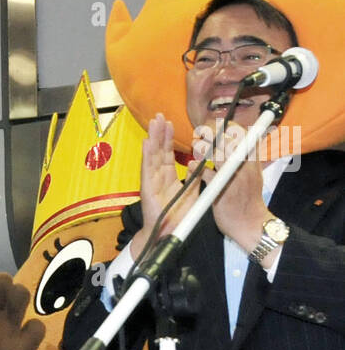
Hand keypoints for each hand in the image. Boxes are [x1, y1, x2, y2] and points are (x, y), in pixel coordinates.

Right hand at [129, 114, 197, 255]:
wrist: (168, 233)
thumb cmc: (177, 216)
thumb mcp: (192, 193)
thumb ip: (196, 178)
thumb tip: (202, 165)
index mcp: (166, 176)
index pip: (168, 153)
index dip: (168, 138)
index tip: (170, 124)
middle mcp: (157, 176)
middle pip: (158, 150)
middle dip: (159, 132)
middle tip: (160, 115)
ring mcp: (151, 180)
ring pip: (152, 155)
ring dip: (153, 137)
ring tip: (154, 122)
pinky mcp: (147, 187)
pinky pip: (147, 168)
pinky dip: (147, 154)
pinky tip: (147, 141)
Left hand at [199, 121, 268, 251]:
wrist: (250, 225)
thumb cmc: (248, 200)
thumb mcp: (254, 174)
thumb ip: (249, 158)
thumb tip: (247, 140)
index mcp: (252, 161)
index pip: (244, 134)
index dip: (229, 126)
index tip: (216, 125)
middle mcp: (245, 166)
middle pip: (230, 139)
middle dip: (213, 132)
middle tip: (201, 132)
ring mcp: (234, 178)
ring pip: (219, 154)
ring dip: (205, 147)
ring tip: (196, 145)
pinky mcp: (222, 190)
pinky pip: (208, 174)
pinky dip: (198, 168)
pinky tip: (192, 165)